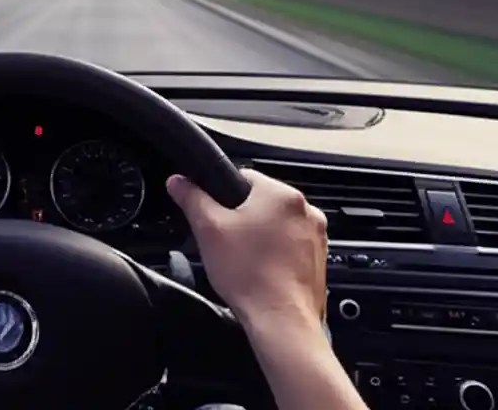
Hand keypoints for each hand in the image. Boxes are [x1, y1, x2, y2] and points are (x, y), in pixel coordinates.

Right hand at [166, 168, 327, 333]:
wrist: (281, 320)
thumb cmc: (249, 276)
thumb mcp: (208, 230)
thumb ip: (191, 199)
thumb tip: (178, 181)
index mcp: (281, 194)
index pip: (244, 177)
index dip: (222, 196)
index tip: (215, 216)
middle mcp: (306, 210)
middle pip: (262, 203)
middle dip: (243, 219)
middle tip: (227, 242)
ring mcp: (316, 236)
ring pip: (277, 225)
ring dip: (260, 237)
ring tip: (244, 260)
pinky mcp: (319, 259)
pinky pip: (291, 247)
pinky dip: (276, 255)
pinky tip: (262, 272)